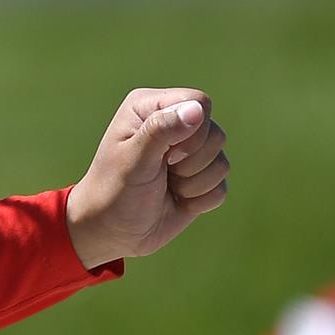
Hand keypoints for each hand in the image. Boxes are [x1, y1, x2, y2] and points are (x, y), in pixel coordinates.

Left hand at [65, 87, 228, 269]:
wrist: (112, 231)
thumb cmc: (114, 190)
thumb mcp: (134, 159)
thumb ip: (162, 130)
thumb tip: (197, 108)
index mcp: (149, 108)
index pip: (198, 102)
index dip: (193, 130)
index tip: (167, 153)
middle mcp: (171, 124)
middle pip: (216, 133)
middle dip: (192, 161)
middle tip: (161, 171)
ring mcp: (188, 154)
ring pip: (222, 162)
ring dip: (194, 183)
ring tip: (165, 186)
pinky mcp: (200, 179)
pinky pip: (222, 187)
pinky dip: (200, 199)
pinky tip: (176, 200)